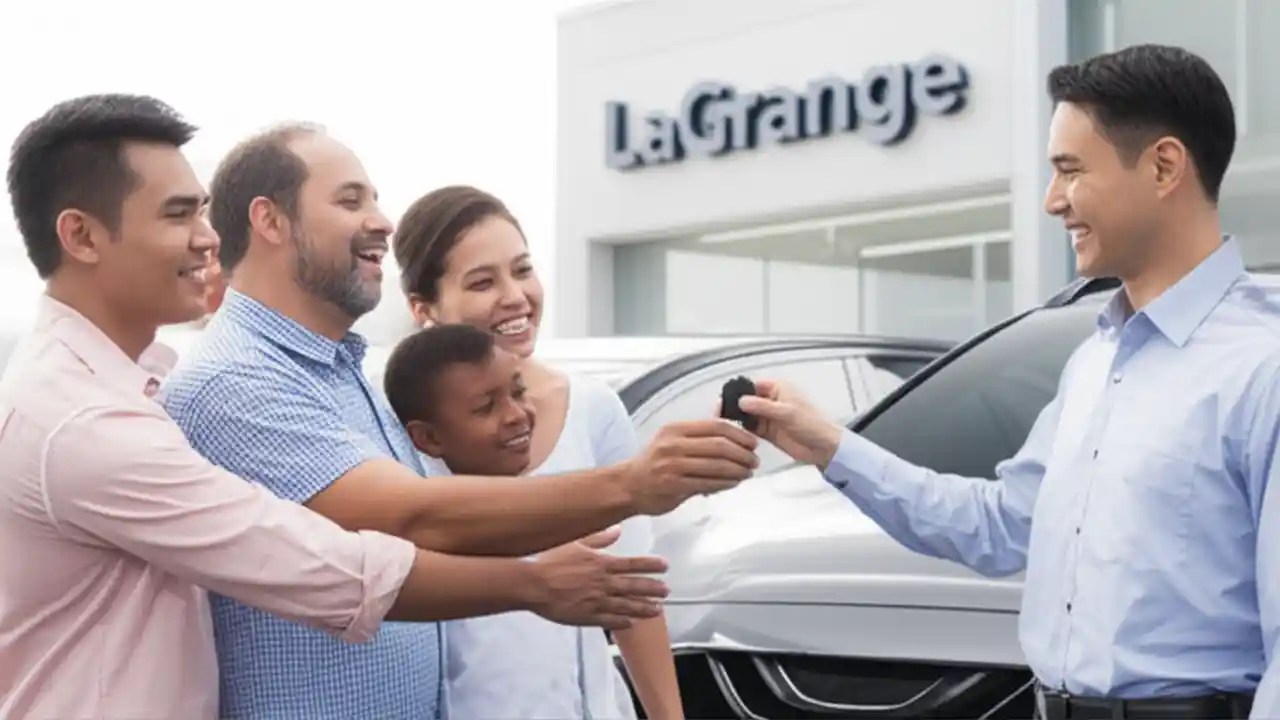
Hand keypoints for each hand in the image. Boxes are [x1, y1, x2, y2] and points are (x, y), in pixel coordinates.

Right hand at [526, 527, 668, 630]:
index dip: (650, 565)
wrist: (533, 583)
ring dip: (643, 608)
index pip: (633, 564)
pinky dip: (621, 623)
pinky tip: (631, 625)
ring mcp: (596, 601)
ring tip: (657, 611)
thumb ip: (599, 538)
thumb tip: (617, 530)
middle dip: (652, 589)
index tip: (665, 567)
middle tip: (667, 592)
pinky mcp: (586, 616)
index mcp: (601, 563)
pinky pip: (608, 621)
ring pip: (626, 606)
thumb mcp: (575, 542)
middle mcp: (603, 583)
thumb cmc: (550, 560)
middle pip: (634, 587)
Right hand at [620, 419, 758, 514]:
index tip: (752, 442)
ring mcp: (672, 465)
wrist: (628, 485)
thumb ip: (698, 436)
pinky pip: (708, 483)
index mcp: (675, 429)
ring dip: (738, 471)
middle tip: (754, 460)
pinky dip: (725, 483)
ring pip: (717, 466)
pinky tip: (733, 482)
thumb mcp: (671, 440)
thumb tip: (730, 430)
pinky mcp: (674, 485)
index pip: (716, 426)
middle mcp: (673, 445)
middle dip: (743, 454)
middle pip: (719, 446)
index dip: (740, 434)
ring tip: (748, 473)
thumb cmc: (653, 463)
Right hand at [736, 379, 842, 467]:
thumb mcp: (787, 412)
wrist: (823, 448)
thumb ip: (763, 407)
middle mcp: (773, 401)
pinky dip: (744, 430)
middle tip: (722, 412)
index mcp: (779, 389)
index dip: (740, 391)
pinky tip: (737, 433)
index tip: (727, 398)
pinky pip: (751, 429)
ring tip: (726, 423)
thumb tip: (742, 401)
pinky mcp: (768, 432)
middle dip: (736, 406)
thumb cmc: (813, 424)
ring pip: (748, 415)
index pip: (754, 386)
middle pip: (748, 400)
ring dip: (739, 419)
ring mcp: (770, 417)